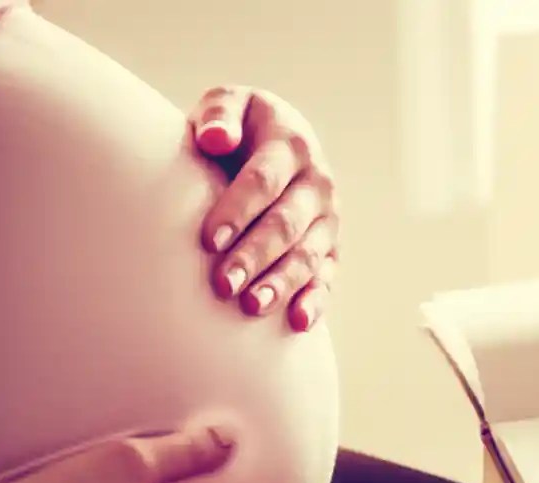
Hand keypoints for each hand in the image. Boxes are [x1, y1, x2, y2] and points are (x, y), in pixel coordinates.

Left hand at [188, 86, 339, 332]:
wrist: (275, 143)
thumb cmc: (239, 128)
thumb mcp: (230, 104)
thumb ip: (220, 113)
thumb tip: (216, 139)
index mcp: (292, 145)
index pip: (265, 180)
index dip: (238, 210)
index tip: (207, 239)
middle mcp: (317, 184)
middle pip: (287, 224)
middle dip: (255, 256)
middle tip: (223, 285)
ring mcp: (328, 220)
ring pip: (308, 256)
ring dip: (281, 283)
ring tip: (251, 307)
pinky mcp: (331, 250)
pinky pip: (327, 279)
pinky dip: (315, 302)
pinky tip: (296, 322)